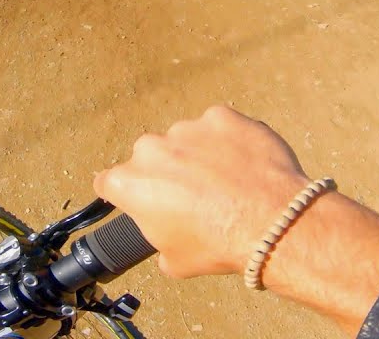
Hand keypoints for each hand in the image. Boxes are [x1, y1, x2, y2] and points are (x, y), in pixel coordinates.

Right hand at [93, 106, 310, 277]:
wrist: (269, 222)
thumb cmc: (218, 244)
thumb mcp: (174, 262)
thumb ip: (157, 239)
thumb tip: (166, 236)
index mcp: (129, 183)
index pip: (109, 182)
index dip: (122, 193)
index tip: (137, 198)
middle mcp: (151, 148)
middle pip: (150, 157)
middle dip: (166, 172)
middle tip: (193, 195)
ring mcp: (186, 128)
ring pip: (185, 139)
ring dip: (198, 154)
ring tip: (226, 181)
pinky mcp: (220, 116)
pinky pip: (218, 127)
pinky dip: (227, 140)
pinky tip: (243, 163)